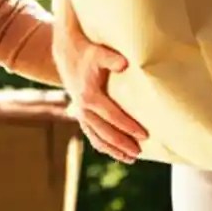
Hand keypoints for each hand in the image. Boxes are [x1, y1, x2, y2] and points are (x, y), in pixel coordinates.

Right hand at [53, 30, 148, 163]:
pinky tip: (116, 153)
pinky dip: (103, 145)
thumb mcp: (99, 52)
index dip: (128, 127)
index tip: (144, 135)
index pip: (112, 116)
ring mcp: (81, 113)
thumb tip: (125, 63)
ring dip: (113, 149)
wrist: (66, 53)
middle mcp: (83, 108)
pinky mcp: (81, 114)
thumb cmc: (87, 52)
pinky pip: (92, 134)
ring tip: (131, 158)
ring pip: (97, 137)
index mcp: (89, 96)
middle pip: (105, 132)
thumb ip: (112, 59)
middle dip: (122, 143)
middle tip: (140, 152)